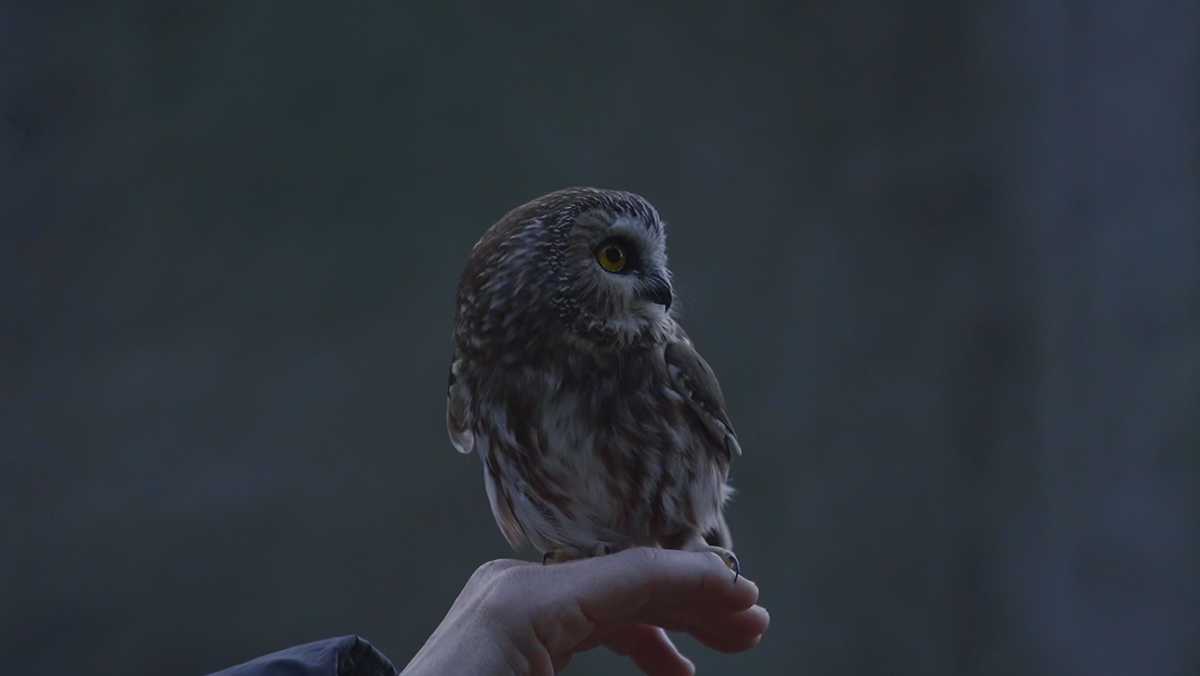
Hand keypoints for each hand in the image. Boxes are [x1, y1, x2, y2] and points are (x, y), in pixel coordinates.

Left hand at [400, 548, 768, 675]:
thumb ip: (634, 649)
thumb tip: (684, 668)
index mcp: (527, 600)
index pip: (635, 574)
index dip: (701, 585)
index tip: (750, 604)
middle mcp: (517, 585)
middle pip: (628, 578)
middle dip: (697, 601)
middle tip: (753, 626)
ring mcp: (509, 602)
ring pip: (611, 597)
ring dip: (672, 620)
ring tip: (725, 644)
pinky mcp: (508, 624)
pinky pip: (584, 619)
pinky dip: (632, 635)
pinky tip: (671, 665)